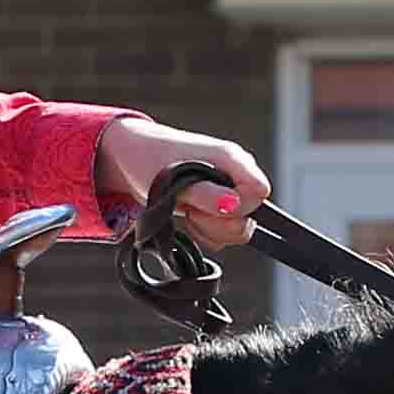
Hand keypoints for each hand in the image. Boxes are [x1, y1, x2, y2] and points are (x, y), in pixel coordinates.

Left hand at [96, 119, 269, 248]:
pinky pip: (220, 235)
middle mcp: (235, 177)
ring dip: (209, 229)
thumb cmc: (154, 159)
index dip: (241, 206)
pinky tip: (187, 218)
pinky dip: (202, 233)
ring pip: (235, 230)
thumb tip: (234, 205)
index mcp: (233, 160)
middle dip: (218, 223)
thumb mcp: (177, 179)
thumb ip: (207, 194)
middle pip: (250, 217)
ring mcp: (226, 194)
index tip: (212, 205)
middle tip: (192, 209)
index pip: (260, 192)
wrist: (134, 161)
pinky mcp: (214, 210)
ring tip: (187, 210)